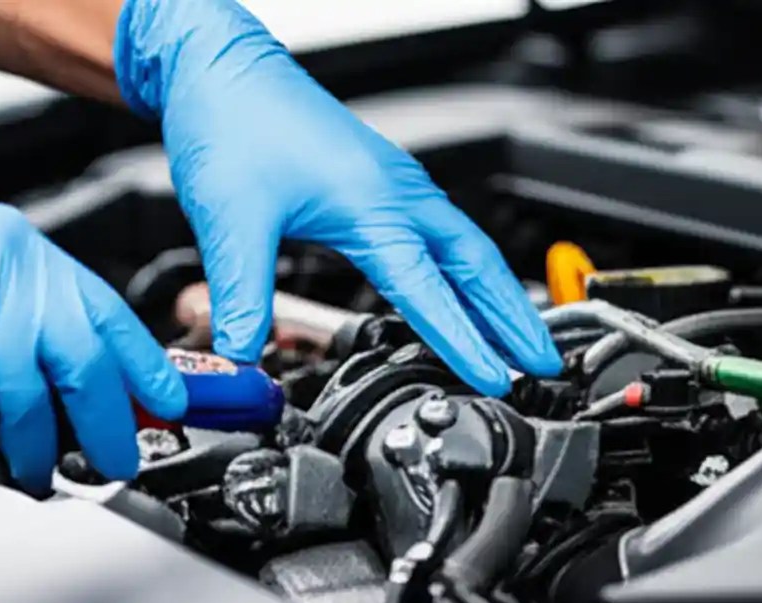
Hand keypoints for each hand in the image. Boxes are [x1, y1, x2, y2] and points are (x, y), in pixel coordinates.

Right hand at [0, 168, 186, 493]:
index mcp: (22, 252)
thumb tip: (43, 373)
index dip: (144, 365)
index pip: (108, 315)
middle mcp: (12, 279)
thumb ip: (6, 311)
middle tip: (115, 461)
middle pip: (89, 371)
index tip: (167, 401)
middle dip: (109, 429)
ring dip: (27, 452)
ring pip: (30, 410)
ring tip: (23, 470)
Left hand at [115, 0, 561, 395]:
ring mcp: (395, 185)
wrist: (218, 64)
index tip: (495, 379)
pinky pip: (441, 234)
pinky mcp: (380, 182)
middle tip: (543, 361)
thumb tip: (243, 353)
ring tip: (520, 337)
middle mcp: (398, 193)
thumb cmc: (233, 121)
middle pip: (478, 266)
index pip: (433, 290)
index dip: (466, 342)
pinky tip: (459, 290)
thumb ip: (242, 295)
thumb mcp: (230, 220)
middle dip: (515, 319)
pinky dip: (465, 271)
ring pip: (465, 249)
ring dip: (497, 296)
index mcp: (376, 205)